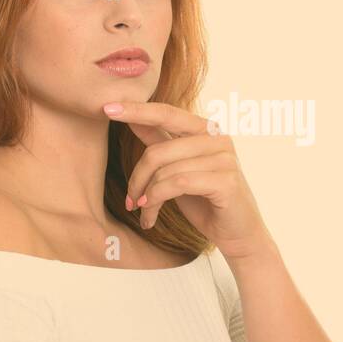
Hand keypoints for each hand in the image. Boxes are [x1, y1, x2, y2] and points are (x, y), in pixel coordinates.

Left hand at [106, 101, 271, 261]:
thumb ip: (160, 143)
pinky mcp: (226, 181)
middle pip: (158, 151)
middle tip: (130, 201)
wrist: (236, 233)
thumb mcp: (177, 169)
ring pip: (164, 171)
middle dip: (137, 179)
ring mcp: (225, 158)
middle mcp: (218, 138)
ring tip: (144, 212)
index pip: (166, 113)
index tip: (106, 108)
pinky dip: (156, 201)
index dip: (136, 110)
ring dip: (146, 197)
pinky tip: (150, 217)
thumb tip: (132, 119)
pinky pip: (177, 184)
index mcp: (206, 130)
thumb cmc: (204, 200)